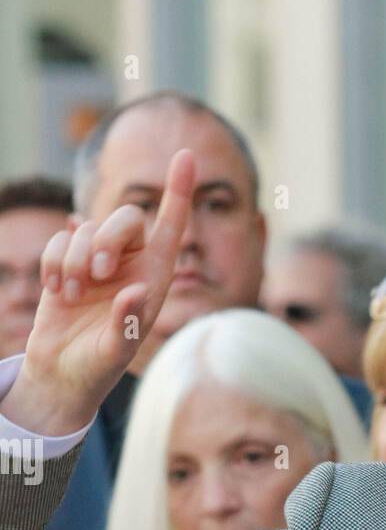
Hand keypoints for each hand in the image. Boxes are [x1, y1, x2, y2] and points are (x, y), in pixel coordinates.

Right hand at [3, 149, 194, 434]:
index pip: (171, 227)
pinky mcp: (66, 262)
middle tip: (97, 273)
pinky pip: (60, 239)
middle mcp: (130, 264)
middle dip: (107, 238)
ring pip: (87, 228)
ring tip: (70, 294)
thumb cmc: (98, 367)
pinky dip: (54, 261)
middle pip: (126, 217)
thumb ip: (128, 323)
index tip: (187, 155)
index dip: (179, 191)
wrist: (62, 374)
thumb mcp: (117, 351)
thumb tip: (134, 293)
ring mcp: (97, 261)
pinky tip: (55, 290)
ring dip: (74, 259)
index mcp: (154, 279)